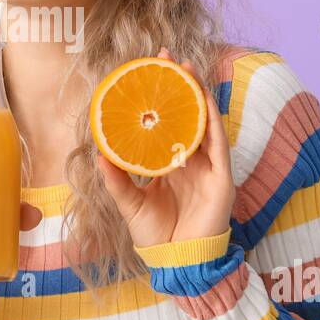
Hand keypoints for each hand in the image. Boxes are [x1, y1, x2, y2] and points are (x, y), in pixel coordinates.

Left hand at [96, 48, 235, 249]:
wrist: (178, 263)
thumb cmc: (157, 235)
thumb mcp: (129, 203)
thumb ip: (116, 180)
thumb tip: (98, 153)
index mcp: (170, 162)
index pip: (166, 121)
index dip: (159, 97)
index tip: (146, 71)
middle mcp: (191, 159)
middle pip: (186, 113)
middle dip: (179, 83)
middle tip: (166, 57)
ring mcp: (208, 166)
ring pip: (205, 121)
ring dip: (198, 93)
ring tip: (186, 68)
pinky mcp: (222, 178)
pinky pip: (218, 143)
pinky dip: (211, 121)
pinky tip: (203, 101)